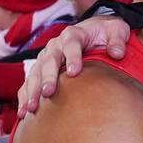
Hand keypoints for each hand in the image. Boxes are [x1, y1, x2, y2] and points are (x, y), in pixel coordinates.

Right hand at [17, 16, 132, 116]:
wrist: (94, 31)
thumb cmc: (106, 33)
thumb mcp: (117, 30)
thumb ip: (118, 40)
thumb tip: (117, 54)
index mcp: (73, 34)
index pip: (71, 44)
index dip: (72, 57)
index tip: (74, 72)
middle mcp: (55, 45)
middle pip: (49, 60)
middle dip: (48, 77)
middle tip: (49, 92)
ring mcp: (46, 58)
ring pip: (36, 73)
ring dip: (33, 90)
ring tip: (32, 107)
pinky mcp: (41, 70)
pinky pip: (29, 83)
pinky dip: (25, 96)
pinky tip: (24, 112)